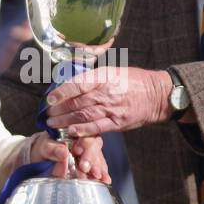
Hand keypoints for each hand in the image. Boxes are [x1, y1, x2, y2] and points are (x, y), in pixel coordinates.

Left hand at [28, 132, 110, 181]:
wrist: (42, 160)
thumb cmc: (44, 149)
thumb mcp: (44, 147)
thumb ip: (52, 149)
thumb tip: (63, 152)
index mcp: (73, 130)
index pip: (83, 132)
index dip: (82, 142)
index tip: (78, 151)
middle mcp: (84, 139)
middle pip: (93, 144)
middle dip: (90, 157)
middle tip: (85, 167)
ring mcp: (89, 151)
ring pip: (98, 156)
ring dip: (98, 166)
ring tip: (97, 176)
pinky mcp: (91, 163)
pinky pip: (99, 167)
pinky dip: (102, 173)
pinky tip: (105, 179)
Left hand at [45, 67, 172, 136]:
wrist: (156, 95)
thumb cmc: (133, 81)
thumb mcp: (113, 71)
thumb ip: (93, 78)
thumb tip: (70, 83)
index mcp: (105, 76)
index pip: (79, 84)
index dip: (62, 92)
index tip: (49, 98)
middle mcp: (107, 92)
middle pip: (78, 102)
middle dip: (60, 109)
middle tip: (47, 114)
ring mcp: (113, 109)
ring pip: (84, 116)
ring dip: (66, 121)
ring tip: (53, 124)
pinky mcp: (117, 123)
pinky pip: (97, 128)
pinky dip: (82, 131)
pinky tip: (70, 132)